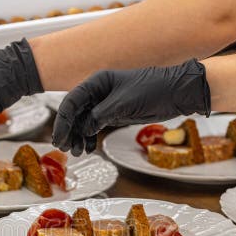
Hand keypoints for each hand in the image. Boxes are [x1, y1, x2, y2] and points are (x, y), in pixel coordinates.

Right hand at [52, 59, 210, 155]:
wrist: (176, 93)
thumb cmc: (153, 90)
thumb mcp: (124, 103)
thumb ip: (101, 115)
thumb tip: (85, 128)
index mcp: (97, 82)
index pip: (71, 101)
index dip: (63, 121)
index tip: (59, 138)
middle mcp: (98, 91)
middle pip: (75, 113)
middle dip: (69, 131)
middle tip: (65, 148)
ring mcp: (105, 103)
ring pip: (84, 121)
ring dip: (79, 137)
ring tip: (78, 153)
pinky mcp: (114, 113)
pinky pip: (95, 126)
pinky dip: (90, 137)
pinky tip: (90, 148)